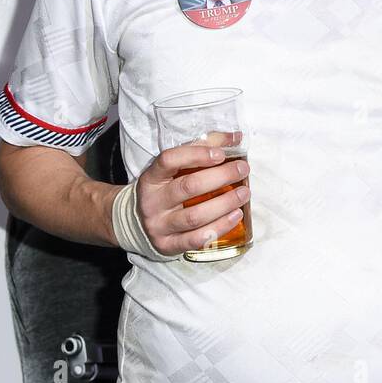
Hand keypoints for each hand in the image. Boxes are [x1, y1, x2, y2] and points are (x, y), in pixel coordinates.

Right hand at [135, 143, 249, 256]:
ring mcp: (158, 226)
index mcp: (151, 177)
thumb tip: (236, 137)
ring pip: (194, 216)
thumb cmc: (165, 189)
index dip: (196, 154)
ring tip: (244, 193)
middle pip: (188, 187)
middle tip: (242, 169)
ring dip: (224, 204)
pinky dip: (219, 228)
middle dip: (220, 177)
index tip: (221, 154)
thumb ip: (203, 149)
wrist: (137, 223)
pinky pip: (195, 239)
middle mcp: (152, 202)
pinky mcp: (167, 245)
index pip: (169, 160)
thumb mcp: (175, 169)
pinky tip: (235, 216)